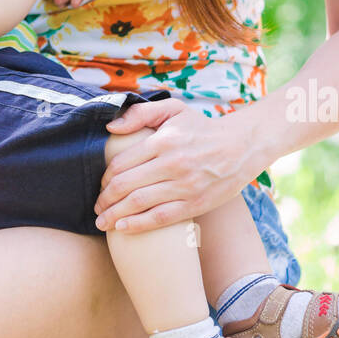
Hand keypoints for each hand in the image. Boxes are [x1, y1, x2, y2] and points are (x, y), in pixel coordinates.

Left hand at [93, 96, 259, 233]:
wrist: (242, 146)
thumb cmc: (202, 128)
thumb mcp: (174, 109)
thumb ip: (141, 114)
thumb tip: (111, 127)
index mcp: (163, 140)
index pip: (122, 163)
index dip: (105, 178)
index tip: (100, 186)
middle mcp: (172, 163)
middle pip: (126, 185)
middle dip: (105, 199)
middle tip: (96, 208)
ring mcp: (184, 185)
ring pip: (139, 203)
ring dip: (114, 215)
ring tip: (102, 221)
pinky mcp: (195, 204)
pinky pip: (160, 218)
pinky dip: (137, 225)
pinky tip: (123, 228)